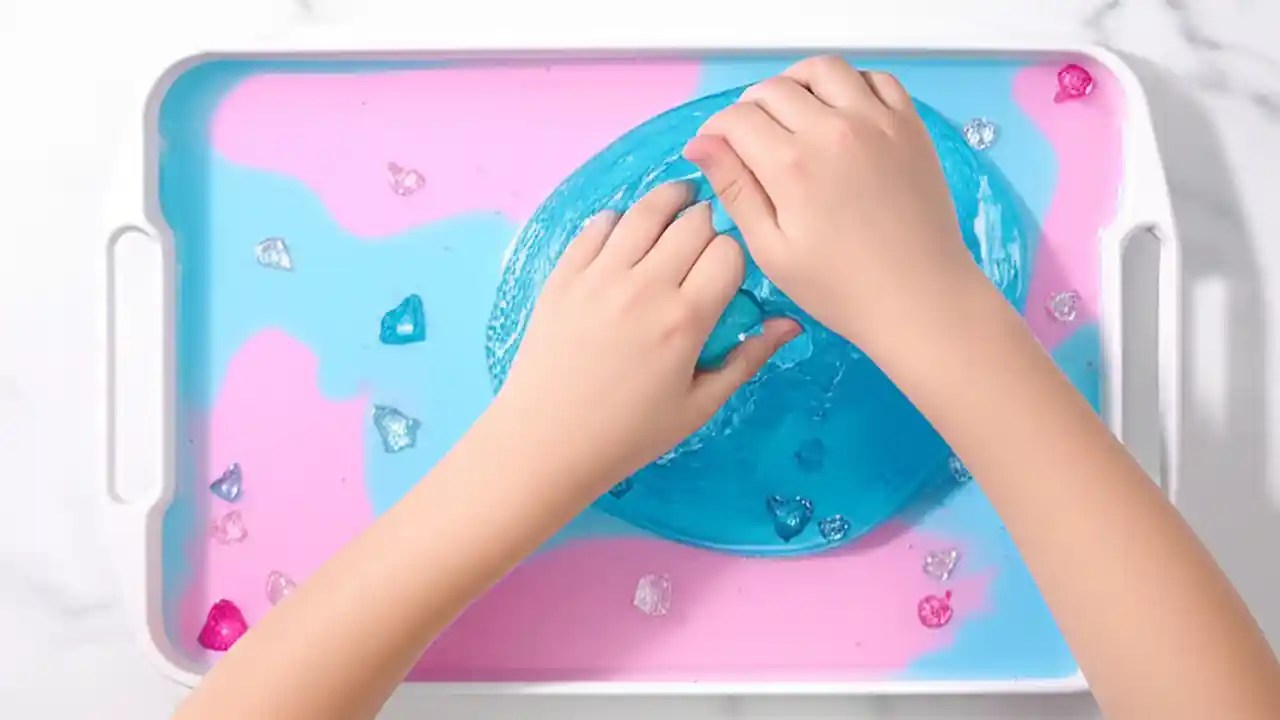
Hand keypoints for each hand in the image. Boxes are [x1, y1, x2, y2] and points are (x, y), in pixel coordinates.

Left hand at [495, 182, 799, 488]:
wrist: (545, 441)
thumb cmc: (628, 434)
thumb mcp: (698, 407)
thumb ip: (746, 360)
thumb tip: (789, 325)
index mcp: (685, 319)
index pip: (728, 252)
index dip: (735, 252)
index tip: (730, 264)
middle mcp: (645, 286)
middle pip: (693, 223)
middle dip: (708, 221)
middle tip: (707, 231)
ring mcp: (600, 276)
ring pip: (645, 212)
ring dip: (669, 201)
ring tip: (680, 199)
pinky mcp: (564, 275)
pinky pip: (597, 225)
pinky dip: (618, 219)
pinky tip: (626, 228)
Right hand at [684, 56, 990, 354]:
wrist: (920, 297)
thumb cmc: (840, 288)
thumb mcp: (772, 250)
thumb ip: (735, 189)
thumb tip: (701, 144)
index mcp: (792, 165)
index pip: (737, 119)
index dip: (715, 130)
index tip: (714, 149)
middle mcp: (833, 129)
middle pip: (774, 89)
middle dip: (749, 108)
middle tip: (749, 139)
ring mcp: (877, 121)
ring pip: (823, 69)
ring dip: (797, 83)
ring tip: (792, 112)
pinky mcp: (909, 125)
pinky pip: (875, 78)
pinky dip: (850, 84)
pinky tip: (841, 112)